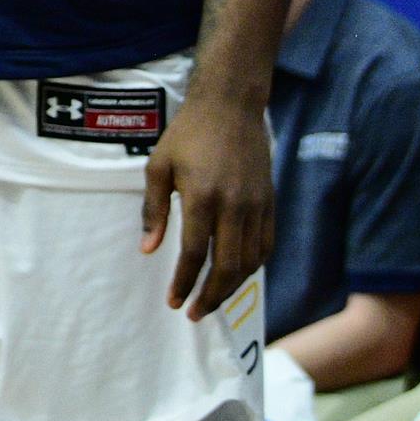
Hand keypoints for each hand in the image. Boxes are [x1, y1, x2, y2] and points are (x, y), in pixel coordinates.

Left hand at [143, 92, 273, 320]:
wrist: (231, 107)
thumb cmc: (187, 134)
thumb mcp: (158, 166)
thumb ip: (153, 210)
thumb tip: (148, 250)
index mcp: (204, 197)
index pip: (196, 254)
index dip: (184, 282)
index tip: (174, 301)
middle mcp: (236, 207)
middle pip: (228, 267)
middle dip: (211, 296)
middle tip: (194, 313)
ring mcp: (258, 206)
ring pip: (251, 262)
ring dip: (232, 287)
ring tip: (211, 299)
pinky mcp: (271, 203)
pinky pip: (266, 246)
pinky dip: (252, 267)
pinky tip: (236, 275)